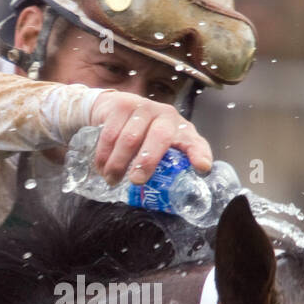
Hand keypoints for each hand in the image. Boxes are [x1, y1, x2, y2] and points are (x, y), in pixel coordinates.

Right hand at [89, 90, 211, 185]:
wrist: (116, 107)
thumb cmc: (144, 135)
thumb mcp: (160, 149)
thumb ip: (166, 168)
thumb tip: (166, 199)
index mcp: (181, 131)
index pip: (195, 143)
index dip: (199, 154)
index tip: (201, 168)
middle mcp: (166, 116)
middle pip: (160, 137)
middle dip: (147, 161)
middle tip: (136, 181)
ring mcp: (143, 108)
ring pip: (130, 138)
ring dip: (118, 164)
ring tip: (112, 179)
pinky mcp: (121, 105)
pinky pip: (110, 133)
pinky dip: (103, 155)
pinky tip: (101, 167)